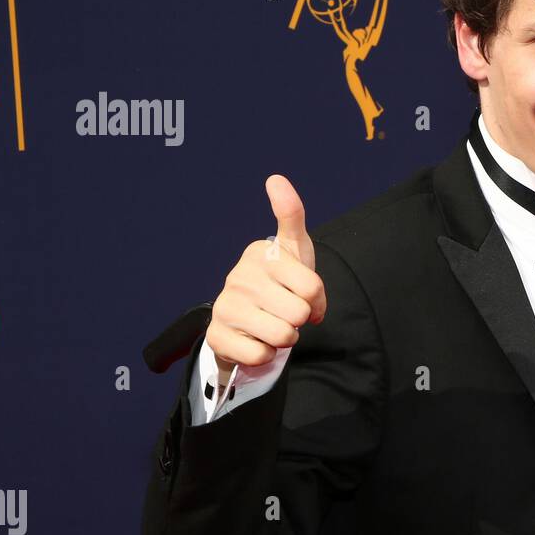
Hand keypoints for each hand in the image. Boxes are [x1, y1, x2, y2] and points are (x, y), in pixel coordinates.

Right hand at [206, 175, 327, 370]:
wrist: (246, 322)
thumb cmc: (279, 281)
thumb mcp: (293, 248)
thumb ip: (291, 215)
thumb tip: (275, 178)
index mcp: (260, 253)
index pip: (312, 288)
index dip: (317, 300)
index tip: (305, 295)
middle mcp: (239, 276)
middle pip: (299, 313)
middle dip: (299, 319)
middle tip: (286, 312)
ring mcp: (226, 306)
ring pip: (282, 336)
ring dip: (285, 338)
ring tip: (272, 324)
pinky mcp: (217, 336)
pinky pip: (262, 355)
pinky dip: (267, 354)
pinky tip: (256, 339)